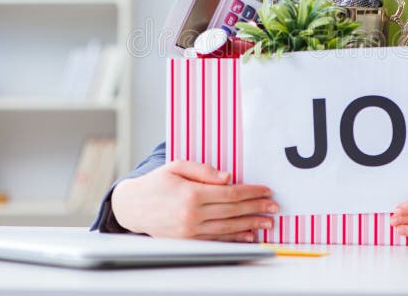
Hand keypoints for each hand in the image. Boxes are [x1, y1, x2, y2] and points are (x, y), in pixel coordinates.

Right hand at [111, 160, 278, 241]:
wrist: (133, 206)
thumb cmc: (156, 183)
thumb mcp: (177, 166)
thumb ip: (204, 171)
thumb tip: (229, 178)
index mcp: (191, 194)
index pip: (230, 194)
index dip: (251, 192)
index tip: (266, 190)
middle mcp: (192, 215)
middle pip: (233, 212)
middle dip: (257, 208)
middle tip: (274, 206)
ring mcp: (190, 231)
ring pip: (228, 228)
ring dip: (251, 225)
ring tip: (268, 222)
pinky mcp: (189, 241)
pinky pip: (217, 240)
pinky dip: (235, 238)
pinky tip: (249, 235)